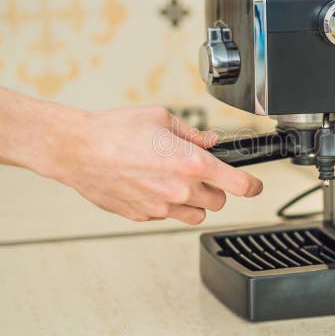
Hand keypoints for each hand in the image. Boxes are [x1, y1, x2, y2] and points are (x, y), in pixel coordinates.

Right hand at [43, 106, 261, 223]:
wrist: (78, 150)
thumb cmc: (116, 130)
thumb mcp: (162, 119)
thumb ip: (193, 134)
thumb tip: (211, 141)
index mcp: (191, 163)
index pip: (238, 185)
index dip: (253, 186)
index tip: (255, 185)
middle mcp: (180, 190)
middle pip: (219, 202)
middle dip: (215, 188)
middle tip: (200, 172)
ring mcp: (162, 208)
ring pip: (196, 214)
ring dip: (194, 201)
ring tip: (175, 181)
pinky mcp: (143, 216)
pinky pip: (168, 216)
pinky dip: (167, 205)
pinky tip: (151, 185)